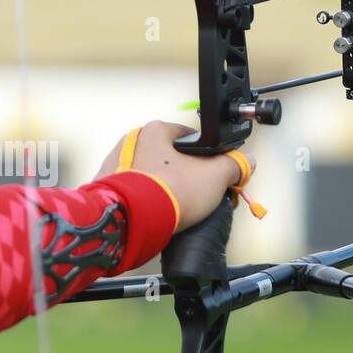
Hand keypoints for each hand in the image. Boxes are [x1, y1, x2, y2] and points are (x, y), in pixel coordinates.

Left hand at [95, 121, 252, 231]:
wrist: (133, 221)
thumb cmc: (171, 192)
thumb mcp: (215, 176)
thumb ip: (233, 165)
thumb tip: (246, 163)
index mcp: (154, 131)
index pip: (189, 138)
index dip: (206, 155)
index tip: (213, 171)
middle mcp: (130, 142)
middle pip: (168, 157)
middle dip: (184, 174)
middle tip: (197, 193)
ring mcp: (115, 165)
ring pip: (149, 175)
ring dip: (163, 187)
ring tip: (176, 206)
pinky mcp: (106, 189)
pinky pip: (134, 191)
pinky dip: (145, 199)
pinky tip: (157, 212)